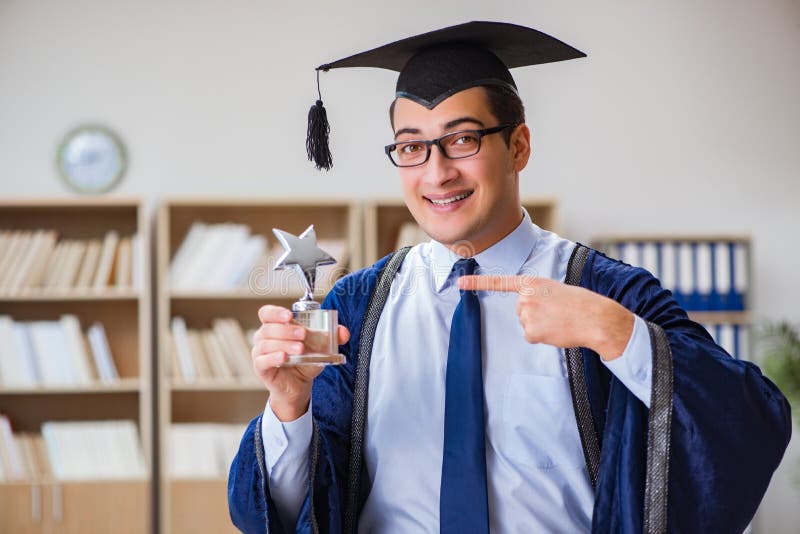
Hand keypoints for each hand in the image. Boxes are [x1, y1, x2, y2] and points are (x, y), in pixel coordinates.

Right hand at [252, 304, 349, 420]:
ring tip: (300, 349)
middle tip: (304, 334)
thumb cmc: (304, 361)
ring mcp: (260, 352)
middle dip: (288, 330)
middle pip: (269, 328)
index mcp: (276, 327)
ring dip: (285, 343)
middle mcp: (264, 337)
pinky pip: (263, 360)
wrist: (299, 385)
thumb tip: (344, 332)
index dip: (276, 312)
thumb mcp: (320, 347)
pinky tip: (284, 357)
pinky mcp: (261, 367)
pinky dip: (273, 357)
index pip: (267, 313)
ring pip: (266, 343)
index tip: (290, 315)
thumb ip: (332, 337)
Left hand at [457, 275, 633, 360]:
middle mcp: (525, 296)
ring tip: (559, 320)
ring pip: (526, 325)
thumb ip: (536, 294)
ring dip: (540, 326)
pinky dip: (543, 337)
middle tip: (556, 312)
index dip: (477, 283)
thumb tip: (525, 309)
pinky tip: (557, 330)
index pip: (500, 282)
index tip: (460, 282)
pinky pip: (531, 337)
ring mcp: (526, 314)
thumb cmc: (579, 303)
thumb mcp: (554, 289)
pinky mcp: (531, 331)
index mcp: (532, 282)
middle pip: (520, 310)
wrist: (596, 318)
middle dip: (535, 314)